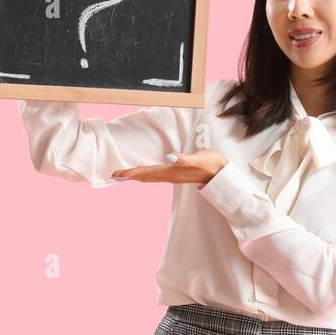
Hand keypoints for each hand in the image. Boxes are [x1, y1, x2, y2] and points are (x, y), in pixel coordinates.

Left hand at [111, 150, 227, 185]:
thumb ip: (185, 159)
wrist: (221, 173)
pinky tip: (143, 173)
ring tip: (123, 175)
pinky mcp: (176, 174)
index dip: (132, 173)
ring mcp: (173, 176)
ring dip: (136, 176)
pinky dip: (146, 174)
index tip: (118, 174)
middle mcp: (170, 176)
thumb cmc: (211, 163)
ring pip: (150, 177)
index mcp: (172, 172)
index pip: (147, 173)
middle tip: (114, 175)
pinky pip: (156, 175)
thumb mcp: (199, 159)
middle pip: (145, 177)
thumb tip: (169, 157)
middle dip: (129, 176)